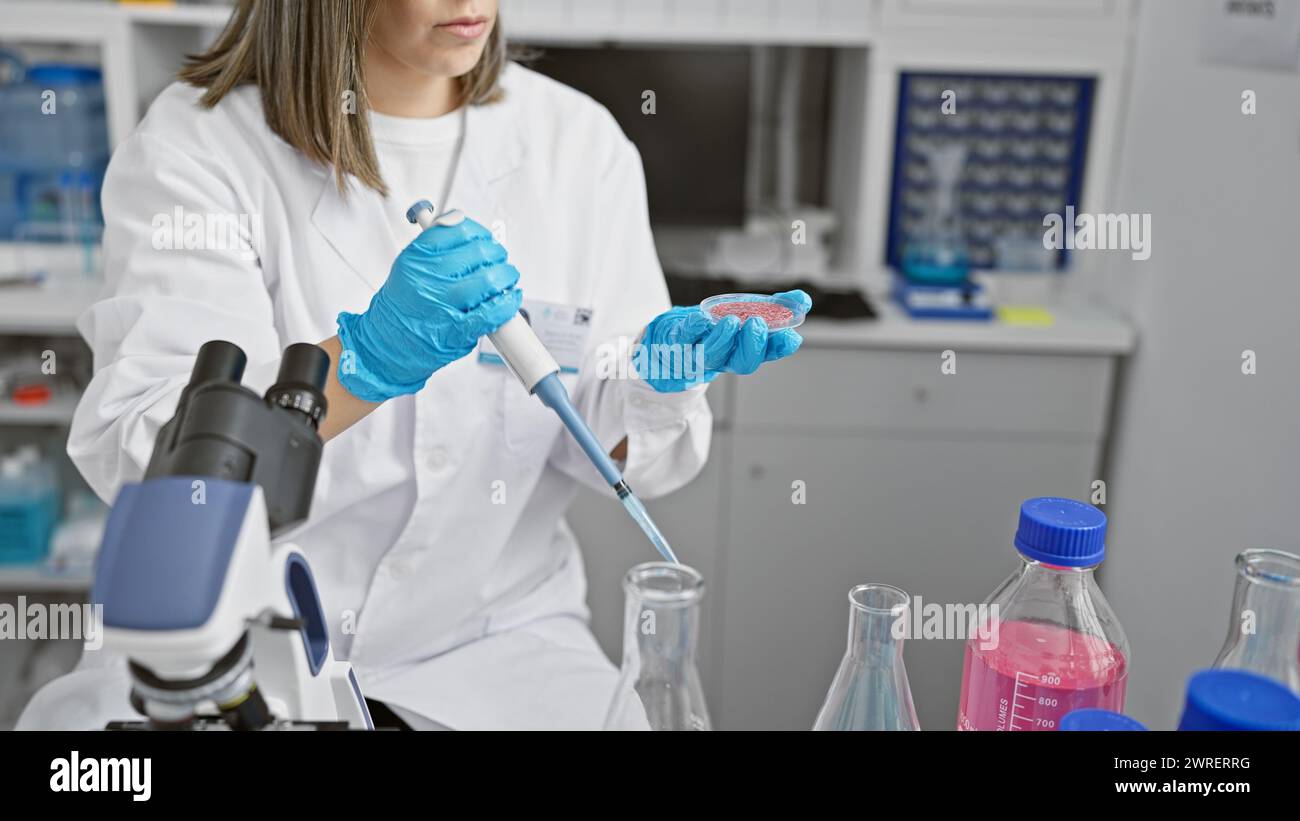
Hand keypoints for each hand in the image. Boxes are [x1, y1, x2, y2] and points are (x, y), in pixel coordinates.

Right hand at [336, 217, 521, 401]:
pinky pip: (493, 311)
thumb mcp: (410, 267)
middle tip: (499, 259)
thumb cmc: (402, 307)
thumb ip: (437, 247)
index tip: (484, 238)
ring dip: (506, 276)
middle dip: (496, 254)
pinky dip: (508, 303)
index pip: (458, 229)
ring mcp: (444, 305)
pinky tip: (510, 298)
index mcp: (417, 259)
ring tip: (506, 278)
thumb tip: (466, 227)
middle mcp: (429, 279)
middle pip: (479, 252)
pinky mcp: (458, 330)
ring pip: (490, 279)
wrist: (385, 345)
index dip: (479, 232)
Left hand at [635, 290, 810, 391]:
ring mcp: (696, 353)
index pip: (764, 354)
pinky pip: (684, 338)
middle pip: (741, 362)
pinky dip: (692, 328)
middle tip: (756, 324)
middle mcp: (721, 358)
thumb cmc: (708, 329)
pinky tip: (700, 318)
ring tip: (731, 322)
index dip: (777, 348)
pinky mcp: (675, 343)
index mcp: (739, 352)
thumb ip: (772, 308)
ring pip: (711, 355)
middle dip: (751, 345)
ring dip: (723, 339)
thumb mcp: (740, 315)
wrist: (665, 340)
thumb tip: (802, 300)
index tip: (791, 337)